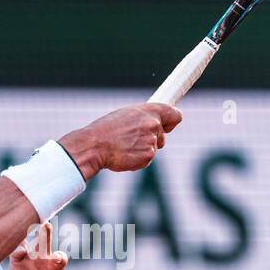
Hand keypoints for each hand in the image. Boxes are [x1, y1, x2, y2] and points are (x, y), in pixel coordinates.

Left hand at [10, 222, 68, 269]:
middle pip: (61, 260)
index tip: (45, 224)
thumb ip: (17, 254)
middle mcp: (53, 269)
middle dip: (60, 257)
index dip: (46, 234)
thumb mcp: (16, 265)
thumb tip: (21, 247)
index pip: (46, 243)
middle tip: (54, 256)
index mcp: (43, 257)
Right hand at [60, 103, 181, 176]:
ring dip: (142, 149)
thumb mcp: (126, 115)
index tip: (169, 125)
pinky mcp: (148, 155)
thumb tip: (154, 123)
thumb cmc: (106, 130)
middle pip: (162, 135)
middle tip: (133, 139)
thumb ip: (143, 118)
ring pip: (153, 148)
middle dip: (151, 139)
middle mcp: (154, 124)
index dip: (172, 121)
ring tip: (124, 146)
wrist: (95, 145)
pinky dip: (137, 159)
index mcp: (149, 110)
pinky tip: (125, 154)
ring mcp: (152, 141)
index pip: (174, 115)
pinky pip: (147, 159)